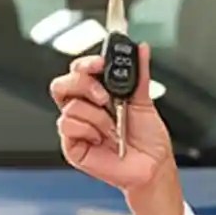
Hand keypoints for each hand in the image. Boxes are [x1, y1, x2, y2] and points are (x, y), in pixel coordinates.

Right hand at [49, 43, 172, 190]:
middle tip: (105, 97)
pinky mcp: (73, 146)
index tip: (100, 64)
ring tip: (113, 128)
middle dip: (84, 85)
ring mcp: (78, 127)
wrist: (153, 165)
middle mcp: (85, 109)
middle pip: (62, 84)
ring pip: (70, 106)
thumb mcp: (145, 101)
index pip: (79, 71)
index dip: (86, 64)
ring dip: (98, 116)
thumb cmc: (148, 139)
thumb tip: (142, 49)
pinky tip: (102, 139)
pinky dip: (88, 130)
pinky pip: (68, 126)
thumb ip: (140, 74)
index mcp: (99, 95)